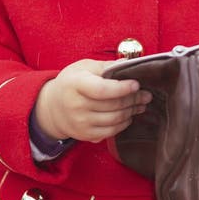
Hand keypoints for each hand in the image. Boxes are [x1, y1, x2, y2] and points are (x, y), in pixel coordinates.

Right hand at [34, 59, 151, 142]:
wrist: (52, 107)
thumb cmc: (71, 83)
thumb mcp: (83, 67)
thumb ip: (105, 66)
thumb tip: (127, 65)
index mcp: (75, 84)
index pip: (102, 90)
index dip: (122, 88)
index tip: (136, 84)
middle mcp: (76, 105)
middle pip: (112, 105)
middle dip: (133, 99)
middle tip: (146, 94)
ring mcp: (80, 122)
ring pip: (114, 119)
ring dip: (132, 111)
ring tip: (141, 104)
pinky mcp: (85, 134)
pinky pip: (110, 131)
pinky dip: (123, 124)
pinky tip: (129, 116)